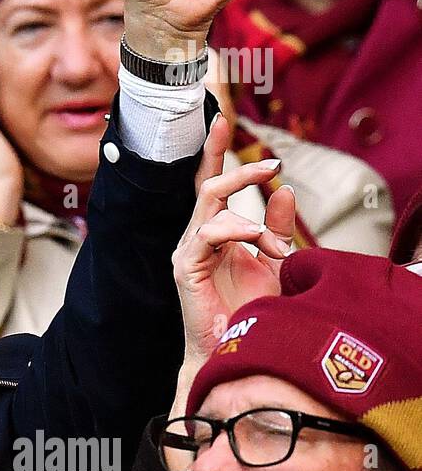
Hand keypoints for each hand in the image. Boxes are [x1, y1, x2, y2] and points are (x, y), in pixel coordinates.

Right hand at [174, 114, 295, 365]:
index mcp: (214, 232)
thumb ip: (275, 227)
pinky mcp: (186, 267)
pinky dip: (236, 231)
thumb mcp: (272, 261)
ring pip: (210, 205)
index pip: (211, 184)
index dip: (214, 152)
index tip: (221, 119)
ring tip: (276, 242)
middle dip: (237, 167)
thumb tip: (284, 190)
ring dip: (249, 211)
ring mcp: (188, 251)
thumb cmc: (251, 312)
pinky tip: (256, 241)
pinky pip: (209, 234)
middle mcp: (196, 237)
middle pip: (209, 187)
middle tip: (273, 164)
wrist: (234, 350)